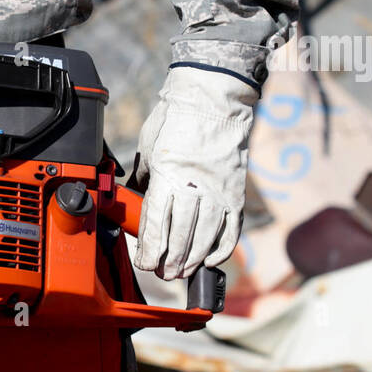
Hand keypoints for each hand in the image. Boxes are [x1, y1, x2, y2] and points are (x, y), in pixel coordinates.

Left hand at [133, 66, 256, 280]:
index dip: (151, 250)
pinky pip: (232, 226)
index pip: (158, 224)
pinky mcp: (236, 190)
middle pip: (182, 236)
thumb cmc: (175, 119)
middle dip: (170, 261)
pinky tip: (210, 259)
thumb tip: (135, 198)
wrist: (213, 97)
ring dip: (193, 259)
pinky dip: (223, 247)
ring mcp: (219, 190)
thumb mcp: (148, 149)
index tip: (145, 263)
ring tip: (182, 272)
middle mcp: (195, 186)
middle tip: (162, 274)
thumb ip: (144, 178)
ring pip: (207, 236)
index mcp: (168, 175)